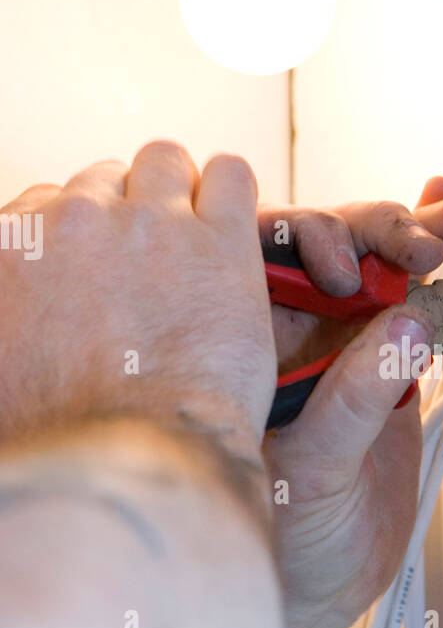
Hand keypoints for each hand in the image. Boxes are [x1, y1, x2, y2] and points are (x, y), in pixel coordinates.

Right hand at [0, 142, 275, 461]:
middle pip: (102, 182)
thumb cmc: (63, 443)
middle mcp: (70, 221)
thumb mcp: (1, 380)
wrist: (132, 465)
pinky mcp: (220, 240)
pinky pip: (233, 174)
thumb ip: (9, 334)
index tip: (99, 278)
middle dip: (126, 217)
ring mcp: (148, 223)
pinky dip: (233, 195)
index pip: (42, 209)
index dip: (77, 244)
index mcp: (8, 250)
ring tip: (195, 247)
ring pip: (164, 162)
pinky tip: (235, 235)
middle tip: (152, 270)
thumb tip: (17, 334)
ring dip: (177, 195)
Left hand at [260, 178, 442, 627]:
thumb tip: (407, 326)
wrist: (318, 583)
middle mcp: (290, 330)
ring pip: (376, 265)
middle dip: (380, 231)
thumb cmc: (279, 533)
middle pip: (334, 248)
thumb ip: (355, 397)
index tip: (346, 267)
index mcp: (244, 341)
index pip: (266, 255)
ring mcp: (340, 340)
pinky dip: (429, 257)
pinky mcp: (387, 359)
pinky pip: (409, 298)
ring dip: (418, 231)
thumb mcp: (313, 468)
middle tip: (424, 244)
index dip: (310, 239)